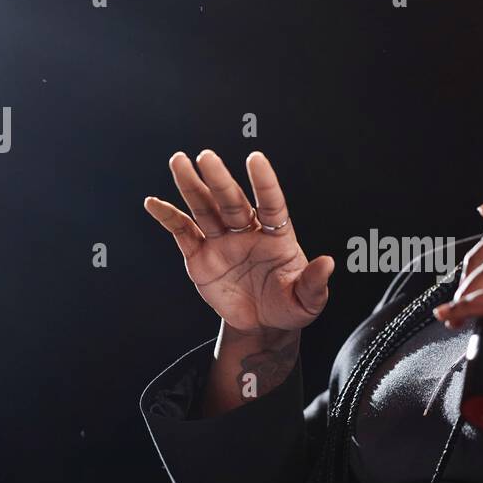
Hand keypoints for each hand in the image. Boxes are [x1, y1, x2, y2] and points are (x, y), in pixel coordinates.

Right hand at [143, 150, 334, 333]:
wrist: (262, 325)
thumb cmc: (288, 306)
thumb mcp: (307, 301)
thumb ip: (315, 283)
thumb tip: (329, 263)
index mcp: (276, 236)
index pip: (271, 204)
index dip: (264, 183)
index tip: (255, 159)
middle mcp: (247, 231)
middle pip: (231, 201)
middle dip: (219, 180)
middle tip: (207, 157)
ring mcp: (222, 241)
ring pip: (205, 208)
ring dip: (191, 186)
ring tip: (179, 161)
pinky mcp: (200, 256)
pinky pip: (182, 232)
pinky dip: (167, 217)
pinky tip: (153, 203)